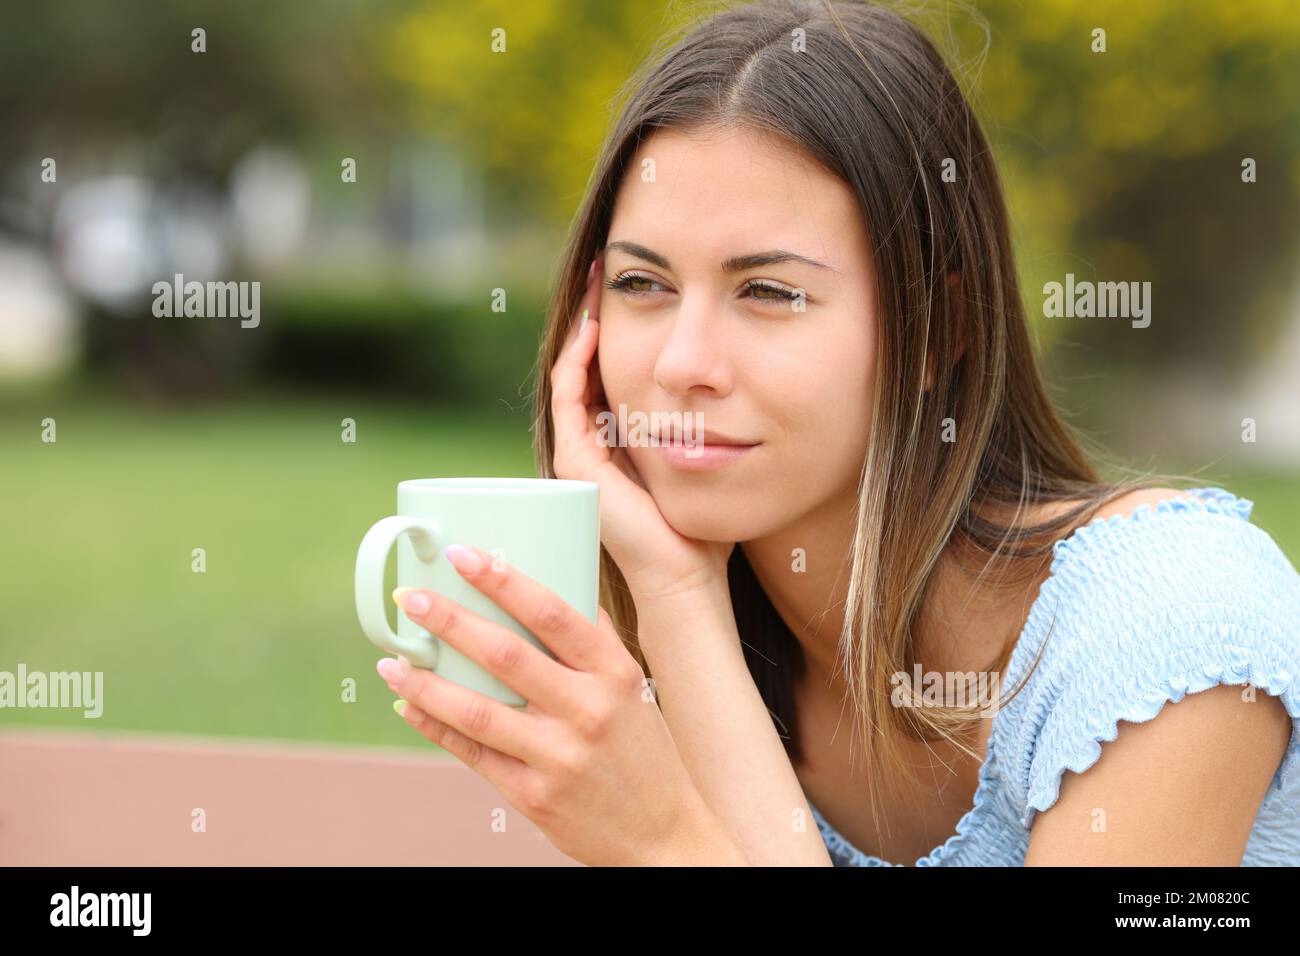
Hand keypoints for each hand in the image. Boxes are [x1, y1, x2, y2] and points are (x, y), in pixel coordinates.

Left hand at [377, 544, 736, 865]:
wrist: (663, 834)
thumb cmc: (645, 752)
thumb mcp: (634, 688)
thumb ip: (597, 640)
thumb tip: (565, 581)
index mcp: (614, 673)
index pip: (552, 613)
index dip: (503, 580)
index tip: (463, 556)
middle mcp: (587, 711)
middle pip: (505, 654)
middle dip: (450, 621)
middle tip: (410, 598)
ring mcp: (558, 757)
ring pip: (476, 710)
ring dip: (425, 681)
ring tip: (391, 660)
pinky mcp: (533, 795)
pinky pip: (472, 754)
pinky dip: (434, 728)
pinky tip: (408, 705)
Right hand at [550, 256, 735, 603]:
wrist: (688, 577)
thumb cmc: (704, 532)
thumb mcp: (707, 461)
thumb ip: (709, 431)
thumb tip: (733, 391)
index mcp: (616, 448)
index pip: (605, 377)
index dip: (612, 332)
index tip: (635, 287)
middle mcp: (590, 448)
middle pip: (584, 368)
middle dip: (592, 317)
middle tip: (604, 269)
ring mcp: (577, 455)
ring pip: (570, 376)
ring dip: (580, 328)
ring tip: (595, 283)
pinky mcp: (576, 462)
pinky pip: (568, 397)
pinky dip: (576, 360)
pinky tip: (593, 327)